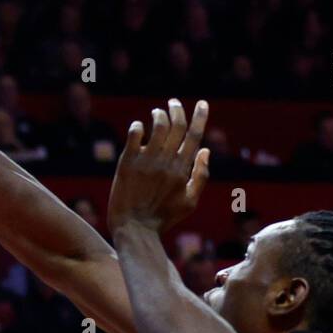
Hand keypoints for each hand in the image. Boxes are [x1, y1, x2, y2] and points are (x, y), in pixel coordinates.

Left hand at [107, 99, 210, 232]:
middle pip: (177, 126)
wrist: (134, 229)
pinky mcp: (127, 164)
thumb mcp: (190, 202)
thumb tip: (205, 150)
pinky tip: (138, 126)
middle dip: (177, 109)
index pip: (194, 136)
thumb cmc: (163, 218)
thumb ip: (200, 176)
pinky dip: (137, 127)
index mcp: (182, 170)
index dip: (199, 117)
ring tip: (157, 112)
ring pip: (158, 127)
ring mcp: (146, 162)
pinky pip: (134, 136)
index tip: (202, 104)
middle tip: (173, 102)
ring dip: (159, 115)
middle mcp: (166, 163)